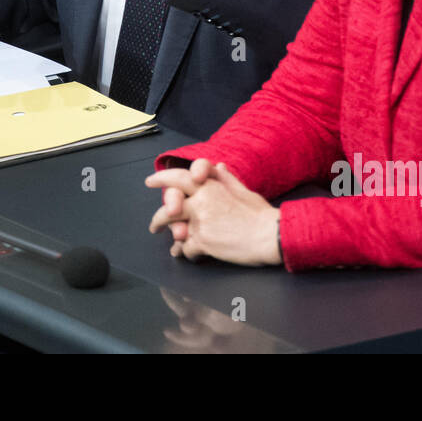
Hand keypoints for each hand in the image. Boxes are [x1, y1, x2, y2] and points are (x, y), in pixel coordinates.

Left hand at [147, 160, 280, 265]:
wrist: (270, 236)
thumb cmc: (260, 215)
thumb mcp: (243, 190)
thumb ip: (226, 179)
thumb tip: (218, 166)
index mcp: (210, 187)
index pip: (179, 178)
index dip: (162, 178)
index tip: (151, 181)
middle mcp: (202, 202)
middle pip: (169, 206)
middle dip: (159, 217)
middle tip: (154, 225)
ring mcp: (201, 223)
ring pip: (174, 229)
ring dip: (172, 237)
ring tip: (172, 244)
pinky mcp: (204, 242)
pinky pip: (187, 248)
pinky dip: (186, 253)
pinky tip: (188, 254)